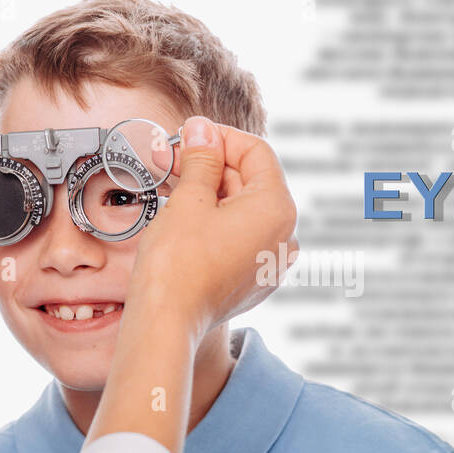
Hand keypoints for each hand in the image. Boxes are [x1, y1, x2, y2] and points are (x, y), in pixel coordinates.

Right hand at [129, 116, 297, 339]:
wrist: (167, 323)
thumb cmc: (177, 264)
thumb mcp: (189, 199)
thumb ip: (202, 159)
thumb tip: (203, 130)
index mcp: (278, 209)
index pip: (257, 152)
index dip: (220, 137)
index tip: (190, 134)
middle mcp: (286, 236)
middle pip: (252, 181)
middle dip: (212, 166)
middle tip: (173, 157)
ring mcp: (273, 262)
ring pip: (245, 210)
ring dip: (211, 192)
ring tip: (175, 184)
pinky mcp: (256, 281)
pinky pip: (242, 238)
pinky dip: (217, 222)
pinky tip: (186, 216)